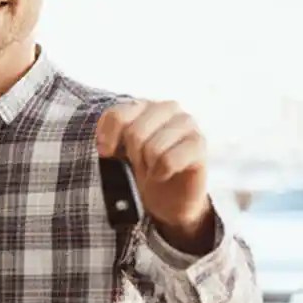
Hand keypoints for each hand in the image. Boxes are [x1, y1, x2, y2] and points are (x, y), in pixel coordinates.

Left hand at [95, 99, 215, 250]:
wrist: (171, 197)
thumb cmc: (145, 168)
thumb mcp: (122, 150)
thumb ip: (111, 138)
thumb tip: (103, 146)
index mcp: (145, 105)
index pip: (117, 115)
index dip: (108, 138)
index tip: (106, 153)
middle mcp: (168, 108)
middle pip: (135, 133)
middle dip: (133, 156)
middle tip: (140, 163)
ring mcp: (187, 123)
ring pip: (153, 148)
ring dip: (149, 166)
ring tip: (154, 168)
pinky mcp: (199, 143)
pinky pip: (169, 161)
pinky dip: (161, 173)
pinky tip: (164, 174)